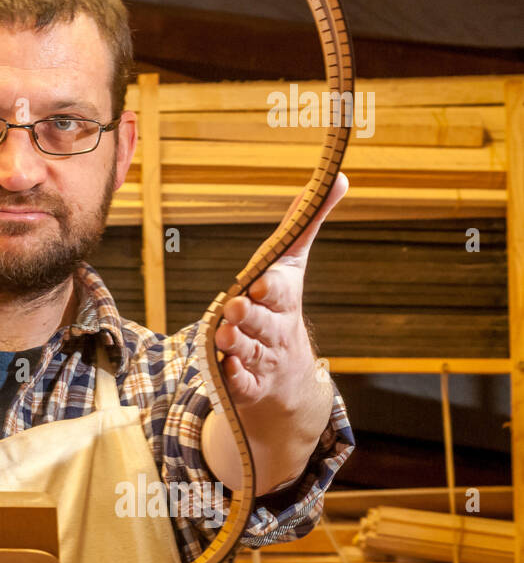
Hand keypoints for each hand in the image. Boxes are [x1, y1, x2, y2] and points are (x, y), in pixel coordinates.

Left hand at [214, 173, 347, 408]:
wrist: (287, 378)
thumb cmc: (281, 306)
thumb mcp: (291, 266)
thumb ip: (305, 225)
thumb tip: (339, 176)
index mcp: (285, 301)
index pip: (281, 291)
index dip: (272, 287)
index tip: (260, 283)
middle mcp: (276, 332)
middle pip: (265, 324)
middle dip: (251, 316)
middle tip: (234, 306)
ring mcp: (263, 360)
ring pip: (251, 352)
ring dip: (237, 344)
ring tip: (222, 335)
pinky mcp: (247, 386)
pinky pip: (241, 384)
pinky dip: (234, 377)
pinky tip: (223, 368)